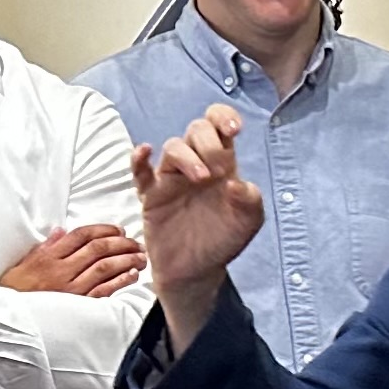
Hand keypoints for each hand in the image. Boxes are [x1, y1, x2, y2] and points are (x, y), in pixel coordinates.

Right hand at [0, 225, 146, 297]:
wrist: (4, 318)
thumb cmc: (13, 291)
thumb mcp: (24, 263)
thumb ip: (45, 247)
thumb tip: (61, 232)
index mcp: (48, 256)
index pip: (82, 235)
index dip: (104, 230)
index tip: (118, 230)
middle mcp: (61, 270)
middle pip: (98, 249)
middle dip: (121, 243)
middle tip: (135, 242)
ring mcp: (70, 289)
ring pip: (105, 267)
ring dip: (126, 260)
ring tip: (140, 256)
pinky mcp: (77, 306)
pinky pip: (103, 291)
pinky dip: (120, 281)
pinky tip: (132, 275)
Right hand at [132, 105, 263, 342]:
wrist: (198, 272)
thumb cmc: (223, 241)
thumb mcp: (248, 222)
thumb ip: (250, 200)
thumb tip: (236, 183)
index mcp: (222, 164)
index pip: (219, 125)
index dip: (224, 117)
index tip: (233, 128)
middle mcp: (196, 164)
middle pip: (196, 130)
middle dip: (208, 141)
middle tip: (219, 169)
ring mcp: (172, 179)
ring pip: (173, 148)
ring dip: (187, 157)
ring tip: (202, 178)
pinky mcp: (152, 197)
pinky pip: (140, 173)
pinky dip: (138, 160)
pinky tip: (143, 153)